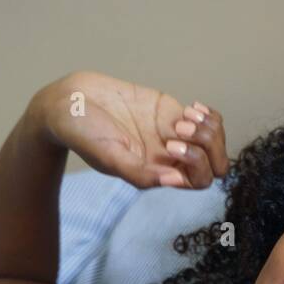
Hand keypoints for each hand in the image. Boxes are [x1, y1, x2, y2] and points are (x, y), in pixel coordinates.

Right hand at [30, 70, 229, 189]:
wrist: (69, 102)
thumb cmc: (82, 133)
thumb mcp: (107, 156)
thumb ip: (139, 173)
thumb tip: (173, 182)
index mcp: (156, 175)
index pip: (199, 180)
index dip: (196, 164)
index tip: (169, 144)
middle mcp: (168, 159)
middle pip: (215, 163)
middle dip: (210, 145)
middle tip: (182, 126)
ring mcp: (172, 135)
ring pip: (215, 140)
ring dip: (209, 127)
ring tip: (185, 115)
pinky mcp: (170, 112)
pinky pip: (205, 120)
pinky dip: (207, 114)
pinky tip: (192, 107)